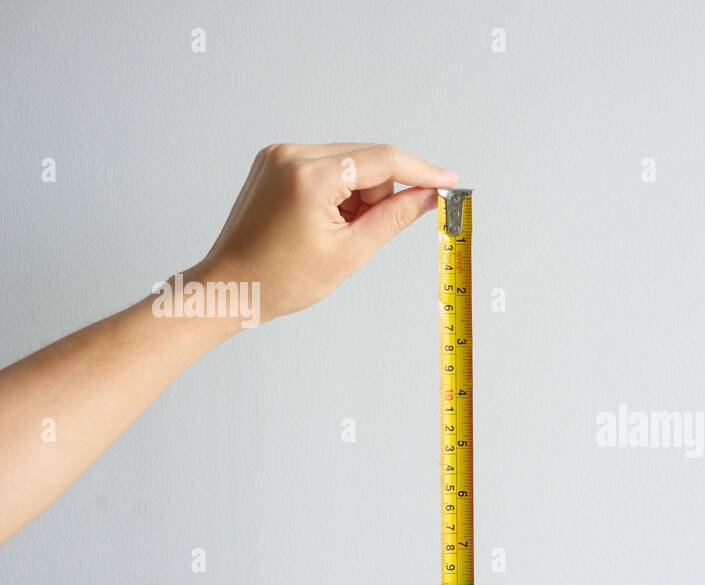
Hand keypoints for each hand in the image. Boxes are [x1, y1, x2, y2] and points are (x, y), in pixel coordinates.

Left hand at [197, 142, 458, 320]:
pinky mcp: (275, 161)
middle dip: (380, 194)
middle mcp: (291, 154)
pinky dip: (339, 191)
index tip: (449, 181)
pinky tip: (325, 221)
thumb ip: (395, 217)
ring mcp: (279, 154)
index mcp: (309, 176)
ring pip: (350, 163)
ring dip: (358, 195)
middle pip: (367, 160)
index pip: (382, 160)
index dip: (422, 171)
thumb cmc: (282, 279)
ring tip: (337, 232)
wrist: (232, 286)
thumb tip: (429, 197)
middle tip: (365, 233)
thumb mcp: (351, 253)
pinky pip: (328, 166)